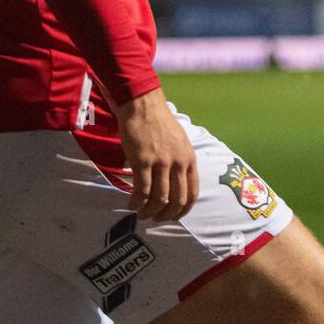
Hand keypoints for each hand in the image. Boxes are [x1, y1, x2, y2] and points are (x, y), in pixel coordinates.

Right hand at [115, 88, 198, 220]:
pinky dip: (136, 202)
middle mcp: (178, 162)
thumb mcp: (180, 141)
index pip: (192, 193)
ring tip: (140, 214)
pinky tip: (130, 204)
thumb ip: (180, 161)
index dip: (182, 210)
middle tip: (154, 218)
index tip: (172, 216)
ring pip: (158, 199)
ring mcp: (161, 162)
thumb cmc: (159, 122)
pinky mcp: (142, 161)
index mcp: (189, 158)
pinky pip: (141, 190)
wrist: (143, 105)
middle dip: (165, 215)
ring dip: (149, 211)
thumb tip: (174, 183)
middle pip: (176, 200)